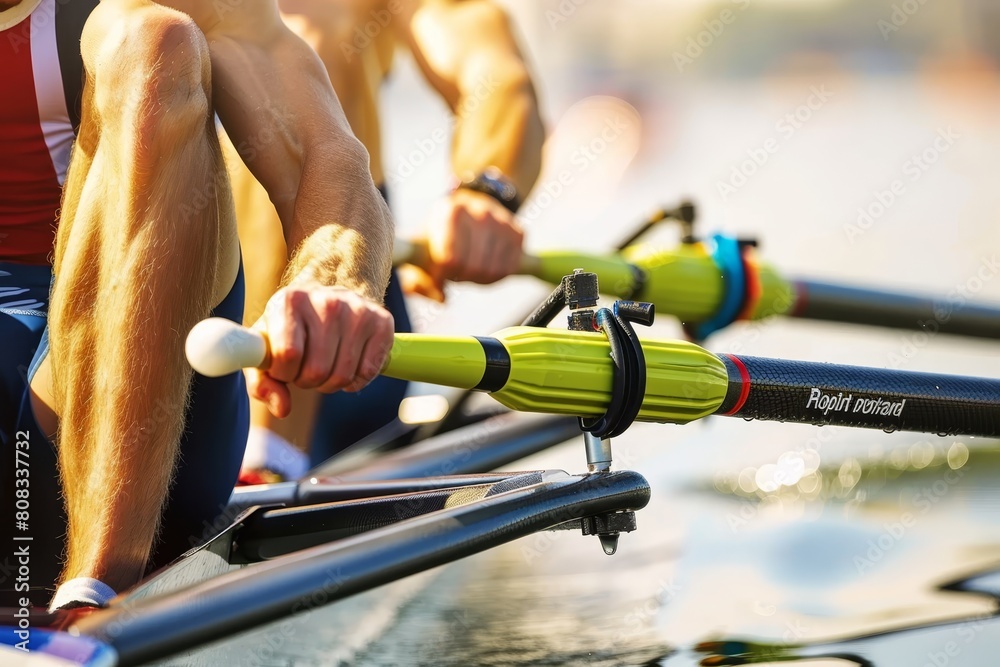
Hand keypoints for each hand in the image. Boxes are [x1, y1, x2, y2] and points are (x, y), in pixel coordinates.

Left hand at [245, 284, 393, 417]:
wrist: (332, 294)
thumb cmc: (293, 326)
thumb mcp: (268, 347)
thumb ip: (262, 381)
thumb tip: (282, 408)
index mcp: (290, 300)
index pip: (288, 355)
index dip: (284, 373)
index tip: (284, 367)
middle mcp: (327, 301)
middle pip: (317, 371)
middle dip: (307, 381)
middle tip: (306, 367)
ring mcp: (358, 310)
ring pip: (343, 375)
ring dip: (331, 383)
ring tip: (326, 365)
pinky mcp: (382, 322)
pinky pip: (367, 372)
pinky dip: (355, 381)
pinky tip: (348, 365)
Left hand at [401, 189, 523, 301]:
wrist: (468, 214)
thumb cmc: (440, 236)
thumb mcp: (423, 250)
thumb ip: (421, 278)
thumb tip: (441, 299)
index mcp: (451, 211)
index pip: (450, 259)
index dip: (442, 276)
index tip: (438, 278)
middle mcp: (479, 210)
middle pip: (473, 266)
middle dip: (461, 277)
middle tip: (455, 273)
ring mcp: (502, 220)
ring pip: (492, 270)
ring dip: (478, 278)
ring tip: (469, 268)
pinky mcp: (518, 232)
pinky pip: (509, 269)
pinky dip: (496, 276)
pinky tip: (485, 265)